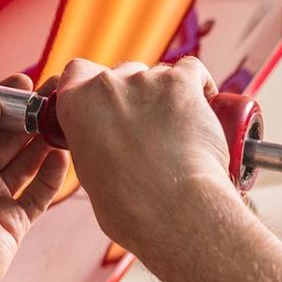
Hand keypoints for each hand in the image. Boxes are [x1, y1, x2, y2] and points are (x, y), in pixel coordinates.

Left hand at [0, 74, 69, 281]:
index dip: (2, 101)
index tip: (23, 83)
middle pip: (5, 141)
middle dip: (28, 118)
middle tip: (52, 96)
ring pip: (24, 165)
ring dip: (42, 143)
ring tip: (62, 120)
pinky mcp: (12, 224)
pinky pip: (36, 196)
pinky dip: (50, 177)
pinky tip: (61, 156)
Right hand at [55, 58, 236, 257]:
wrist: (171, 209)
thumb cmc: (130, 207)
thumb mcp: (90, 174)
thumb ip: (93, 146)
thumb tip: (107, 148)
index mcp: (75, 105)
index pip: (76, 73)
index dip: (92, 84)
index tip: (106, 103)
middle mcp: (106, 85)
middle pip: (122, 73)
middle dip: (135, 95)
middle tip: (149, 128)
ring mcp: (145, 80)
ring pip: (158, 75)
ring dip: (167, 96)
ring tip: (181, 133)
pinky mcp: (182, 83)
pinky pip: (192, 71)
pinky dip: (200, 87)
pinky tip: (206, 109)